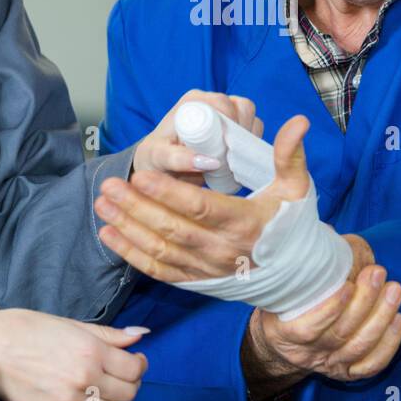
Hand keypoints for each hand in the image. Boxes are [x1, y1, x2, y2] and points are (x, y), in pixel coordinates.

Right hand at [0, 309, 147, 400]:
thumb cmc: (26, 329)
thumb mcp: (71, 323)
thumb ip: (109, 334)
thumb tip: (140, 333)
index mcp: (91, 351)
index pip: (134, 369)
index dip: (140, 364)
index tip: (135, 360)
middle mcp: (83, 378)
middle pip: (127, 393)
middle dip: (130, 383)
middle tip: (120, 374)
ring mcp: (67, 400)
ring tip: (99, 387)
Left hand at [96, 114, 312, 281]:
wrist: (295, 274)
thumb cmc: (292, 225)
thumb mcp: (296, 188)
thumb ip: (290, 154)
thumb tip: (298, 120)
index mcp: (244, 224)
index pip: (201, 207)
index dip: (170, 193)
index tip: (142, 174)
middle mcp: (222, 250)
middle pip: (172, 229)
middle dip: (137, 207)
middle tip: (110, 184)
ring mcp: (206, 268)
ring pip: (160, 250)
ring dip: (128, 227)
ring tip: (102, 203)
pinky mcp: (195, 279)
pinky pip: (157, 270)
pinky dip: (130, 253)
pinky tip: (109, 233)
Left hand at [131, 90, 264, 183]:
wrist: (160, 169)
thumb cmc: (155, 159)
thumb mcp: (160, 158)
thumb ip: (178, 159)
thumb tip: (210, 162)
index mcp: (193, 100)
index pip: (224, 104)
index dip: (232, 124)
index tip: (228, 150)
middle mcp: (210, 101)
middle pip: (242, 108)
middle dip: (241, 133)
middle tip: (231, 158)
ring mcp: (224, 112)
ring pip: (251, 117)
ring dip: (247, 139)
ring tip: (232, 159)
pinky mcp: (234, 125)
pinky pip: (254, 128)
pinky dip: (251, 143)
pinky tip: (238, 158)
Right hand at [244, 262, 400, 384]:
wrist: (282, 341)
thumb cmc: (286, 303)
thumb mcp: (280, 284)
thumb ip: (297, 263)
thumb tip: (311, 230)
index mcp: (284, 332)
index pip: (307, 329)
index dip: (329, 309)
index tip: (346, 285)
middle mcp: (308, 353)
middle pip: (341, 334)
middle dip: (364, 302)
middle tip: (377, 272)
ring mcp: (330, 363)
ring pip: (360, 347)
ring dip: (381, 317)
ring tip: (394, 289)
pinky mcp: (349, 371)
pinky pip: (372, 364)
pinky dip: (389, 343)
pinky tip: (399, 319)